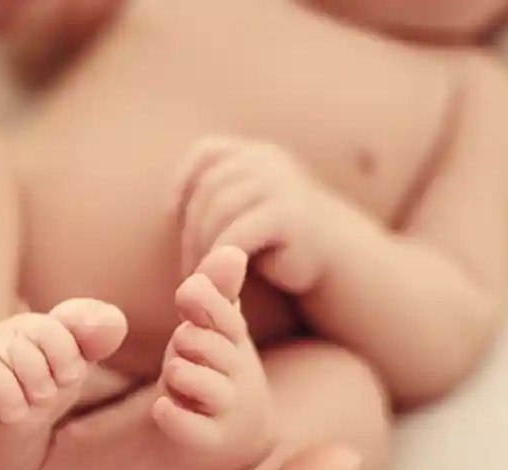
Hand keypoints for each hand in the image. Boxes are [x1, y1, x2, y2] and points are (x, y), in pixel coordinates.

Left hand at [172, 136, 342, 293]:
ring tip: (202, 278)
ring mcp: (278, 184)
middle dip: (191, 232)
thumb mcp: (251, 208)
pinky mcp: (285, 214)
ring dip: (202, 249)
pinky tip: (222, 280)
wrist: (338, 260)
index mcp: (257, 153)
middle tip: (188, 269)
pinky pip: (235, 235)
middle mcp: (267, 161)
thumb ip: (221, 196)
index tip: (169, 212)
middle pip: (207, 190)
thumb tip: (168, 205)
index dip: (182, 177)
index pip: (209, 152)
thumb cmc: (284, 241)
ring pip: (216, 213)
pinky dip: (219, 259)